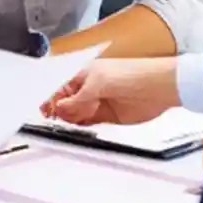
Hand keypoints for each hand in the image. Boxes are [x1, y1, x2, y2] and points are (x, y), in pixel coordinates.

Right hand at [40, 58, 178, 125]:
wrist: (159, 88)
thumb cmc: (133, 75)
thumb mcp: (98, 84)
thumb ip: (77, 98)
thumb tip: (60, 107)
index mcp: (85, 74)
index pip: (60, 87)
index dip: (50, 98)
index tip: (43, 109)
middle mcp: (90, 88)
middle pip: (65, 101)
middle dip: (56, 109)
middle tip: (51, 118)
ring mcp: (98, 102)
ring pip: (75, 113)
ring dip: (67, 119)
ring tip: (62, 124)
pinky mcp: (107, 116)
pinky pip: (88, 123)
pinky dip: (80, 126)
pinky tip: (75, 128)